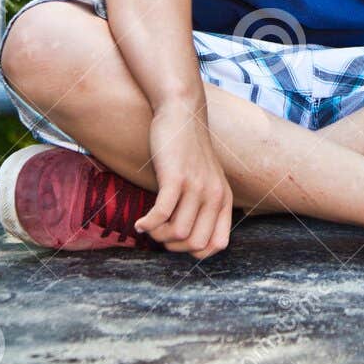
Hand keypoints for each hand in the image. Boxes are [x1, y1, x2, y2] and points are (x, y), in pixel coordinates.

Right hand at [135, 104, 232, 258]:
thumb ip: (204, 205)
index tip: (178, 240)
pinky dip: (147, 225)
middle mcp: (214, 195)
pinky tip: (139, 223)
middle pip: (196, 244)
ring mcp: (196, 186)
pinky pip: (161, 215)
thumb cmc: (188, 150)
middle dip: (173, 246)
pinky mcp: (176, 177)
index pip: (218, 244)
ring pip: (178, 233)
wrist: (182, 113)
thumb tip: (186, 239)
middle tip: (159, 233)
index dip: (195, 251)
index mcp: (223, 199)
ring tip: (149, 225)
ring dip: (157, 236)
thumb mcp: (206, 179)